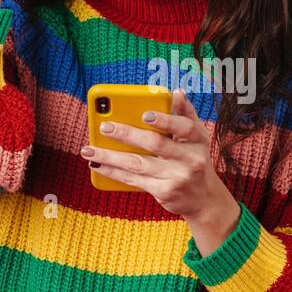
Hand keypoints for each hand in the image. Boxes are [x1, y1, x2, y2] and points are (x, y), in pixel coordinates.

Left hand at [80, 89, 241, 251]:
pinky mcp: (164, 192)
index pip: (184, 127)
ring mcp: (177, 178)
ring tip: (88, 150)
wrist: (203, 198)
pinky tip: (97, 165)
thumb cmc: (194, 159)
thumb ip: (185, 114)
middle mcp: (191, 159)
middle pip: (155, 144)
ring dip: (110, 156)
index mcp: (198, 140)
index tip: (145, 115)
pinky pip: (133, 180)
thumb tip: (176, 92)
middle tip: (104, 126)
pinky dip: (113, 172)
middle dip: (127, 134)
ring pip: (138, 164)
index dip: (165, 120)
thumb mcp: (197, 137)